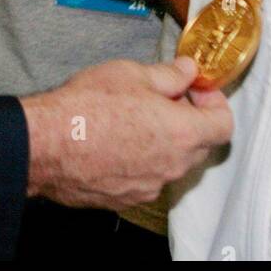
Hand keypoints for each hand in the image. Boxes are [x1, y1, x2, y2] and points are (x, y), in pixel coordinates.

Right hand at [20, 56, 232, 208]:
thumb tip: (189, 71)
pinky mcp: (126, 199)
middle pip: (200, 146)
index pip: (224, 126)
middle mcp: (172, 167)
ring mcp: (149, 187)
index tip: (196, 91)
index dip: (215, 104)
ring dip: (165, 141)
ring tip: (135, 117)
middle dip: (190, 120)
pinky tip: (116, 139)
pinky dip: (142, 159)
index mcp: (182, 134)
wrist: (45, 144)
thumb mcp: (133, 73)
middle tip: (165, 98)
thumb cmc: (88, 105)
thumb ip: (170, 75)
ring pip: (172, 163)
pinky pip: (147, 177)